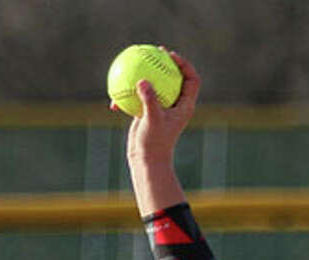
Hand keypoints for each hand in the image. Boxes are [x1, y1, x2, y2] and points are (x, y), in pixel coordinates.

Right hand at [124, 50, 200, 168]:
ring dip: (147, 73)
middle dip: (166, 62)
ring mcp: (161, 108)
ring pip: (156, 85)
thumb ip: (149, 100)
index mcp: (184, 106)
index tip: (171, 56)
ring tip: (137, 59)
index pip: (192, 80)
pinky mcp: (148, 112)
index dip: (185, 65)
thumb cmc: (154, 143)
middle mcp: (175, 105)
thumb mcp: (152, 121)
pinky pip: (140, 95)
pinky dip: (129, 92)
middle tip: (156, 50)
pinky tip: (117, 92)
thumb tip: (142, 81)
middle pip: (175, 78)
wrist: (147, 160)